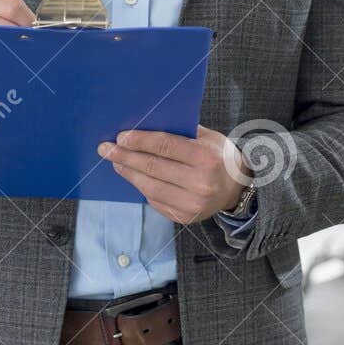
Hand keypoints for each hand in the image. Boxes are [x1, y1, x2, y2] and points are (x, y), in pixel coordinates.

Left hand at [98, 126, 249, 224]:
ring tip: (116, 163)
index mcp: (207, 157)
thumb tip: (143, 127)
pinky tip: (134, 176)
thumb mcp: (208, 138)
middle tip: (106, 149)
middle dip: (125, 157)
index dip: (139, 141)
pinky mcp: (184, 217)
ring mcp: (192, 203)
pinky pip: (155, 200)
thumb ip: (180, 132)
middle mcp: (200, 183)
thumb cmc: (219, 157)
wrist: (237, 188)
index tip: (120, 137)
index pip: (165, 146)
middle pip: (152, 167)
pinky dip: (141, 186)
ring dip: (128, 173)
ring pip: (149, 186)